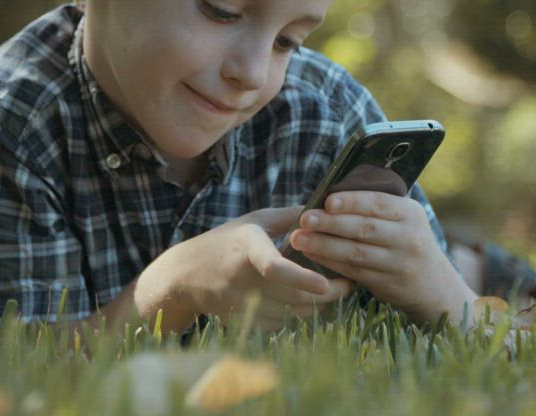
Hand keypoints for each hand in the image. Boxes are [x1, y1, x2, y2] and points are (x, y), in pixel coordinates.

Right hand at [143, 206, 353, 330]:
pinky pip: (281, 326)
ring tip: (326, 291)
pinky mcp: (241, 323)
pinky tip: (299, 302)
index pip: (274, 267)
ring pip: (293, 315)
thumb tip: (324, 210)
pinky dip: (296, 317)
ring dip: (316, 306)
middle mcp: (242, 278)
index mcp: (247, 248)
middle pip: (294, 297)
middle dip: (328, 294)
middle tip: (348, 284)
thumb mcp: (254, 220)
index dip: (301, 278)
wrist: (186, 274)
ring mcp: (240, 304)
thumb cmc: (227, 241)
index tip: (325, 283)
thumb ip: (289, 215)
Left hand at [289, 184, 476, 325]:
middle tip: (304, 219)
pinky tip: (312, 254)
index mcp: (410, 213)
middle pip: (365, 228)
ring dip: (324, 245)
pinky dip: (331, 262)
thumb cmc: (405, 240)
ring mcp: (399, 262)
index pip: (379, 203)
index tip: (327, 200)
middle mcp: (408, 237)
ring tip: (299, 239)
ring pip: (356, 252)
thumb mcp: (402, 219)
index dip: (352, 201)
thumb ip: (376, 207)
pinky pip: (354, 271)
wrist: (433, 284)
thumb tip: (331, 193)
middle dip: (331, 223)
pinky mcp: (388, 283)